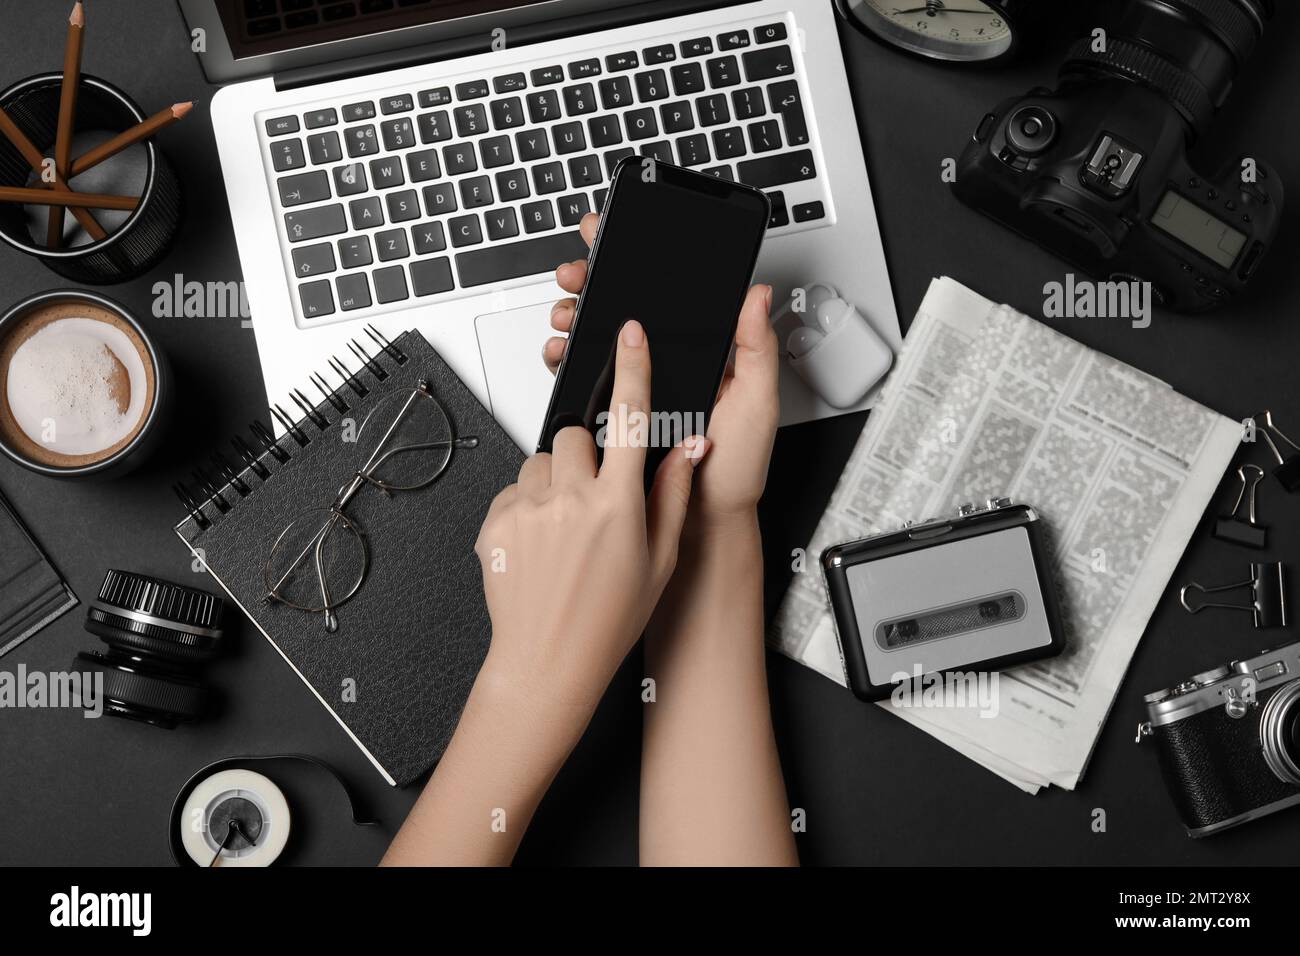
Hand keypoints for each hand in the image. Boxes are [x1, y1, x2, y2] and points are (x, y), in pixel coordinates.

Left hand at [475, 317, 709, 713]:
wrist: (547, 661)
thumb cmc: (606, 620)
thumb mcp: (659, 559)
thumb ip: (672, 495)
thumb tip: (688, 449)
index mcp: (618, 505)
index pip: (630, 419)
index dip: (633, 369)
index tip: (630, 334)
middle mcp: (571, 501)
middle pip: (575, 437)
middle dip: (585, 457)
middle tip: (591, 500)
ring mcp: (529, 511)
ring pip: (540, 462)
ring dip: (552, 483)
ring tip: (563, 532)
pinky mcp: (495, 522)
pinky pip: (512, 490)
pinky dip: (525, 507)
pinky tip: (539, 545)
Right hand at [546, 213, 779, 529]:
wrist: (705, 521)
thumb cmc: (735, 469)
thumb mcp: (757, 402)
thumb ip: (756, 347)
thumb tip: (757, 294)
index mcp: (701, 351)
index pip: (667, 293)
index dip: (637, 259)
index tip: (614, 236)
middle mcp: (665, 364)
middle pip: (622, 307)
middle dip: (592, 280)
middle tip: (579, 272)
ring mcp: (636, 387)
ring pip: (596, 337)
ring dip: (573, 314)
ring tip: (569, 311)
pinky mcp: (612, 412)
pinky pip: (582, 378)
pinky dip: (564, 358)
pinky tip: (562, 351)